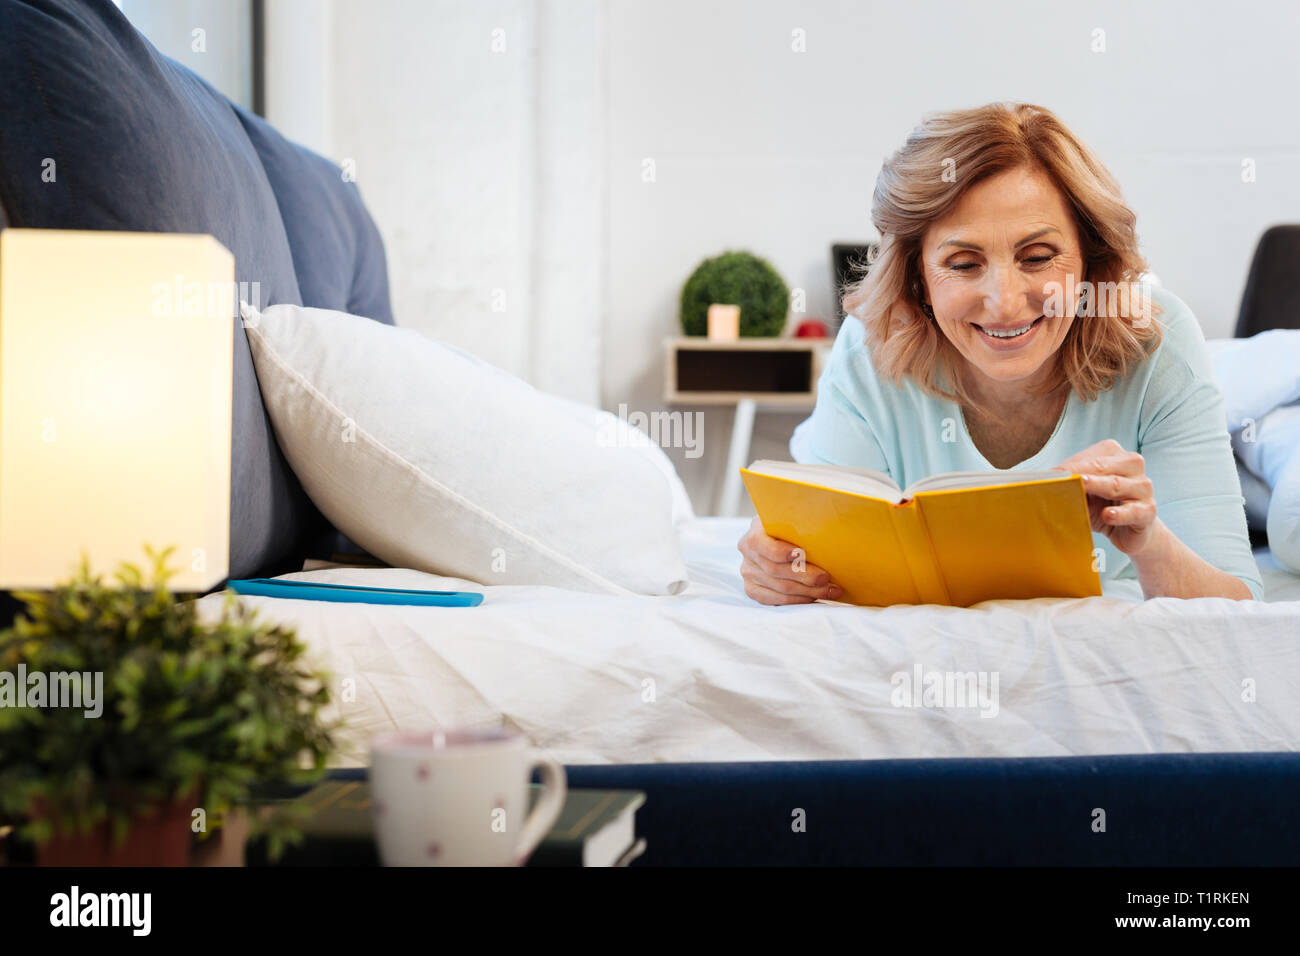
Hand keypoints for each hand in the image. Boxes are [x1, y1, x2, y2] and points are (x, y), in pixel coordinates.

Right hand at [737, 516, 841, 604]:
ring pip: (780, 588)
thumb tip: (829, 530)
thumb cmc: (794, 529)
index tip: (800, 553)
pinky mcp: (753, 589)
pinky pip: (776, 600)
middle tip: (826, 578)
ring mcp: (749, 572)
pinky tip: (815, 597)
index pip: (761, 543)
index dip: (780, 551)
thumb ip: (804, 524)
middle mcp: (748, 552)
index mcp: (755, 531)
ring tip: (830, 590)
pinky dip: (799, 600)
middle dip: (804, 576)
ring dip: (808, 591)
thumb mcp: (795, 521)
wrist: (782, 539)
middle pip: (775, 570)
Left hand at [1055, 439, 1158, 555]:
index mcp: (1117, 455)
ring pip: (1117, 485)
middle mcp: (1133, 466)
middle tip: (1061, 477)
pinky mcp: (1148, 511)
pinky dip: (1119, 513)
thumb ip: (1072, 485)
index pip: (1093, 457)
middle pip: (1104, 467)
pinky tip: (1107, 515)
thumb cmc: (1103, 506)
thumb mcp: (1085, 494)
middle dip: (1081, 471)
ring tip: (1082, 485)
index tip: (1050, 474)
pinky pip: (1133, 511)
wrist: (1129, 532)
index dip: (1071, 465)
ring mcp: (1143, 488)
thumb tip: (1047, 482)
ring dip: (1098, 486)